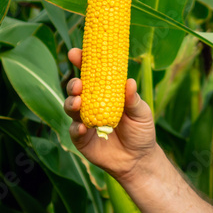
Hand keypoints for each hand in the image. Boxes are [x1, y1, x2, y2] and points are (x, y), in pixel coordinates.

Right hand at [65, 48, 158, 182]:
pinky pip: (74, 131)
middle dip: (74, 83)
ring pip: (71, 107)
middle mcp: (91, 104)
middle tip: (78, 83)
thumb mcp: (142, 113)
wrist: (139, 159)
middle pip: (76, 89)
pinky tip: (83, 127)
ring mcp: (83, 120)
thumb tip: (129, 82)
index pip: (91, 74)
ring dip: (71, 102)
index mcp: (105, 92)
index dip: (82, 62)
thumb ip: (134, 100)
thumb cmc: (141, 131)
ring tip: (78, 101)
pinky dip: (76, 128)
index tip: (76, 53)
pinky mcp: (81, 139)